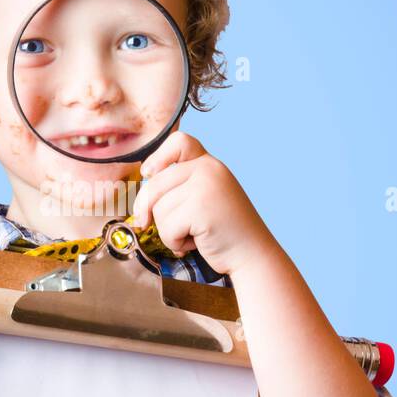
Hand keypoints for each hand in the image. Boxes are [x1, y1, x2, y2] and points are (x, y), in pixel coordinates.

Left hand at [130, 132, 274, 278]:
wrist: (253, 255)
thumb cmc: (225, 232)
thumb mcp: (205, 197)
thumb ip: (182, 184)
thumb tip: (143, 182)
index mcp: (210, 164)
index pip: (179, 141)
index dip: (157, 157)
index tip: (148, 174)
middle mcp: (209, 168)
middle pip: (155, 183)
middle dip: (149, 209)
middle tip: (151, 225)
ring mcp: (206, 186)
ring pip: (158, 208)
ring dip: (168, 230)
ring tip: (193, 234)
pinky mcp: (201, 208)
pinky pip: (166, 227)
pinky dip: (174, 243)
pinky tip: (195, 243)